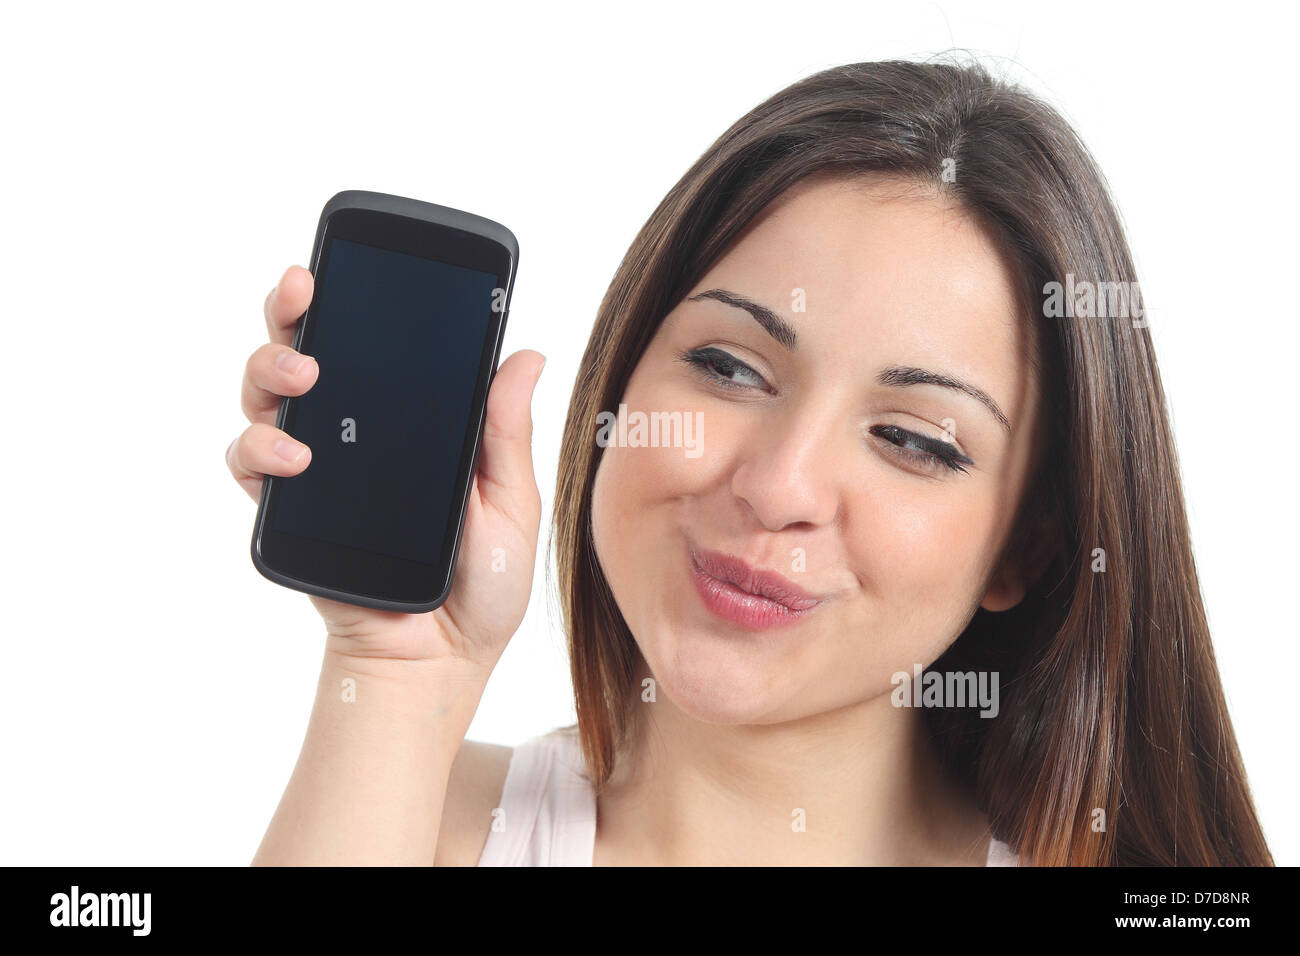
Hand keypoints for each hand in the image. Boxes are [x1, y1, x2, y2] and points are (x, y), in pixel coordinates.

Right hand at [226, 265, 545, 671]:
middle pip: (306, 352)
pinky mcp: (288, 512)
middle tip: (305, 299)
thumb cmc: (483, 586)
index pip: (374, 345)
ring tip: (305, 380)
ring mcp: (316, 470)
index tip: (346, 263)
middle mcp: (356, 435)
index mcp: (412, 423)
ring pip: (266, 396)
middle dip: (293, 313)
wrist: (441, 661)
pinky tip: (291, 455)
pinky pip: (250, 466)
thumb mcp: (509, 501)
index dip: (352, 299)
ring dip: (271, 372)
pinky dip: (257, 449)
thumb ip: (504, 432)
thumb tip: (527, 355)